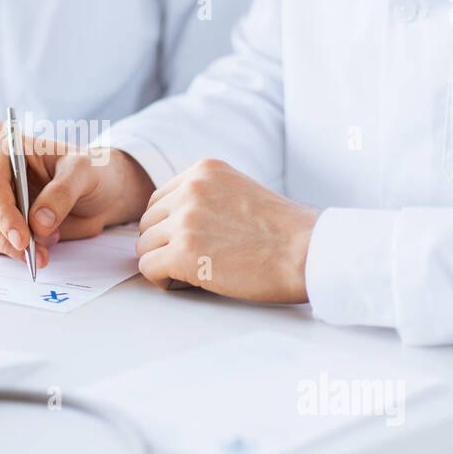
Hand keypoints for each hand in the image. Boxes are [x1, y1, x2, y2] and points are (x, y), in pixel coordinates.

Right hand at [0, 135, 153, 267]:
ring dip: (11, 249)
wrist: (99, 192)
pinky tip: (41, 247)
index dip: (3, 213)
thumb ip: (62, 192)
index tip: (22, 239)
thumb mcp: (84, 172)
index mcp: (5, 148)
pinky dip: (13, 253)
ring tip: (45, 249)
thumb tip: (38, 222)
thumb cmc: (90, 172)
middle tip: (36, 255)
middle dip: (6, 238)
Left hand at [136, 159, 318, 302]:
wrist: (308, 251)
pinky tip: (189, 282)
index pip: (159, 199)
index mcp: (203, 170)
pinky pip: (148, 269)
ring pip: (144, 246)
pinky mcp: (184, 253)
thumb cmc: (283, 231)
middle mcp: (191, 189)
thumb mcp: (239, 190)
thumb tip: (171, 221)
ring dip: (164, 262)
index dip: (171, 226)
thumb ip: (205, 196)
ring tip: (196, 272)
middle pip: (148, 223)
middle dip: (165, 244)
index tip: (193, 241)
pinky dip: (162, 280)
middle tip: (194, 260)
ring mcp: (186, 220)